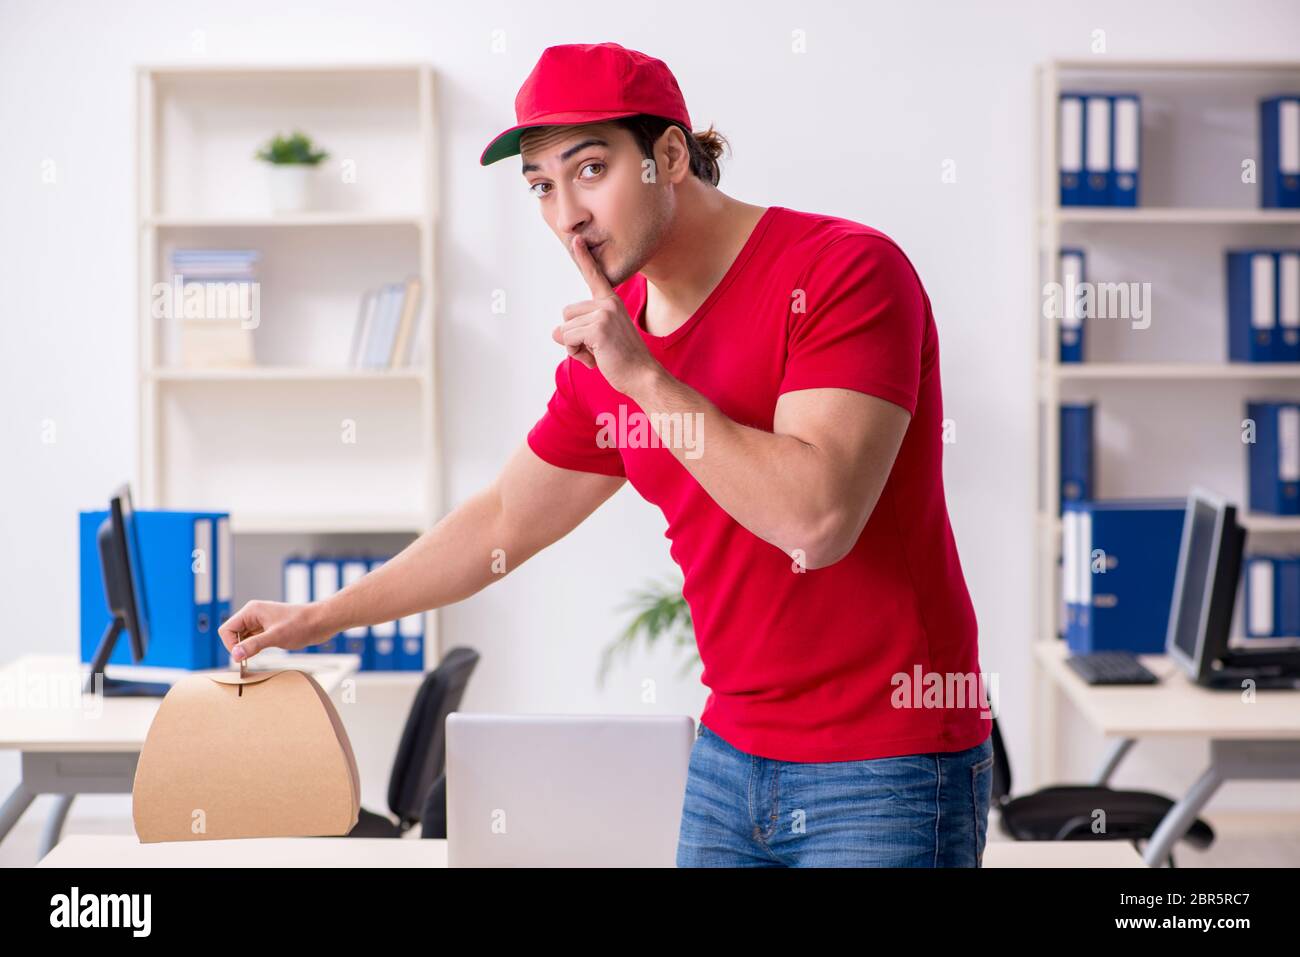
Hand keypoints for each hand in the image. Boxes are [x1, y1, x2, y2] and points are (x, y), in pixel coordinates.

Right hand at [217, 599, 332, 661]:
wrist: (321, 622)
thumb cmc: (301, 625)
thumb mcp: (276, 637)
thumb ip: (254, 645)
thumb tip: (234, 655)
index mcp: (251, 611)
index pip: (226, 629)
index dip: (231, 644)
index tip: (242, 655)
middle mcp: (253, 615)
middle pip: (232, 634)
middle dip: (237, 647)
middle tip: (248, 660)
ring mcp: (261, 622)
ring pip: (242, 638)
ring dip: (245, 649)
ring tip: (254, 658)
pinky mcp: (268, 629)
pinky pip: (253, 640)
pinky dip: (253, 649)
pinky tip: (260, 654)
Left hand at [553, 235, 662, 394]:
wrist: (643, 376)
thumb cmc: (623, 361)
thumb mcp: (600, 340)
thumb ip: (580, 331)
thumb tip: (555, 333)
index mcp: (612, 303)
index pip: (595, 277)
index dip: (584, 258)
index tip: (576, 240)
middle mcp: (608, 303)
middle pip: (567, 314)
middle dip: (574, 336)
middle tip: (598, 349)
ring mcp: (603, 314)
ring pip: (565, 329)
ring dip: (574, 347)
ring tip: (598, 354)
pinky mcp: (598, 328)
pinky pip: (568, 339)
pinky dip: (576, 353)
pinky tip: (596, 359)